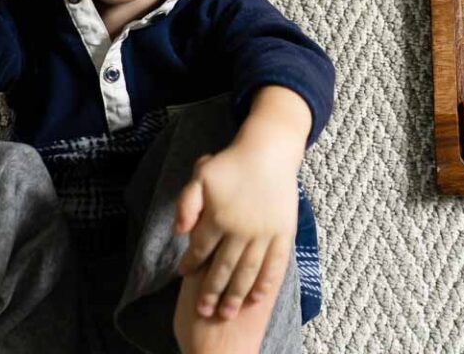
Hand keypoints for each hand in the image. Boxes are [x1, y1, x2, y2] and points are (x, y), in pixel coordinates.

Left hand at [173, 141, 298, 320]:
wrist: (269, 151)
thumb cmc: (232, 163)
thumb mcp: (200, 176)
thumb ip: (186, 204)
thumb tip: (180, 232)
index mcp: (219, 217)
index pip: (200, 249)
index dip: (190, 264)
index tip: (184, 276)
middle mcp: (241, 229)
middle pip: (223, 268)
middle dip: (212, 292)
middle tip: (203, 311)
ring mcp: (265, 233)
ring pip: (248, 272)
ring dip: (236, 295)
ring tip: (226, 313)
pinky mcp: (283, 233)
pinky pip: (275, 264)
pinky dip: (265, 283)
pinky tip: (256, 297)